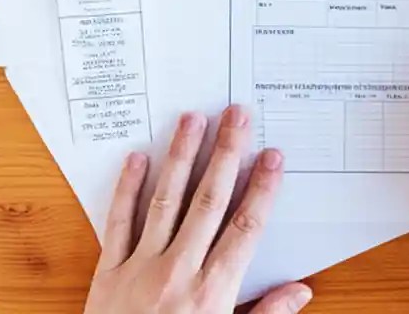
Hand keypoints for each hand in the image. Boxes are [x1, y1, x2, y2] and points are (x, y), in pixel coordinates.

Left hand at [84, 105, 312, 313]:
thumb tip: (301, 293)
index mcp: (213, 292)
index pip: (246, 228)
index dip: (263, 189)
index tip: (274, 156)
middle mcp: (178, 272)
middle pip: (210, 201)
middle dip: (226, 154)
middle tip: (236, 115)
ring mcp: (140, 269)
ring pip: (165, 200)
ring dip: (181, 156)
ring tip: (191, 119)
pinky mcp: (108, 274)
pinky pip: (118, 224)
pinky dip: (127, 190)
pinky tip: (137, 158)